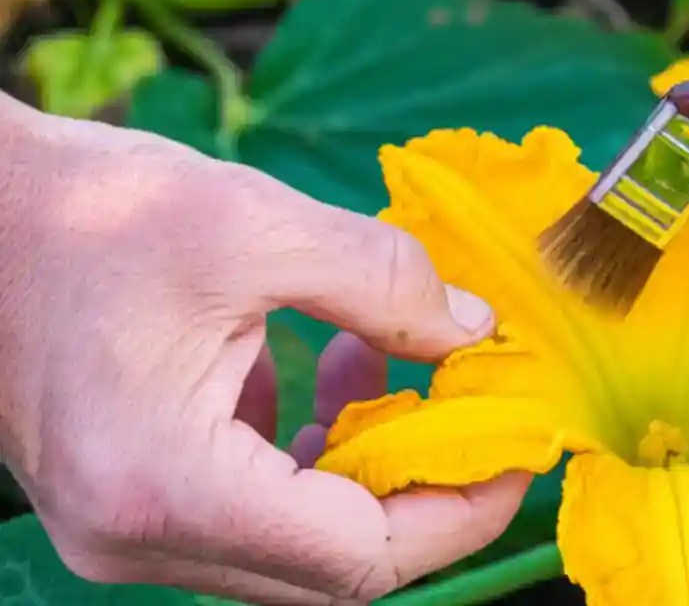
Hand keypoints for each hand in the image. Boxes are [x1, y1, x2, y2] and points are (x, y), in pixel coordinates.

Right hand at [0, 94, 528, 603]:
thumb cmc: (86, 210)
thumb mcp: (254, 224)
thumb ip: (381, 282)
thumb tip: (473, 331)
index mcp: (168, 487)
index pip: (359, 557)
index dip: (458, 511)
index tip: (516, 447)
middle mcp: (138, 538)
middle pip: (332, 566)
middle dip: (420, 487)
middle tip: (472, 404)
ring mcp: (124, 530)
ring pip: (295, 543)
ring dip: (363, 462)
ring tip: (377, 353)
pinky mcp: (125, 498)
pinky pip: (250, 510)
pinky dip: (308, 453)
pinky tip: (322, 361)